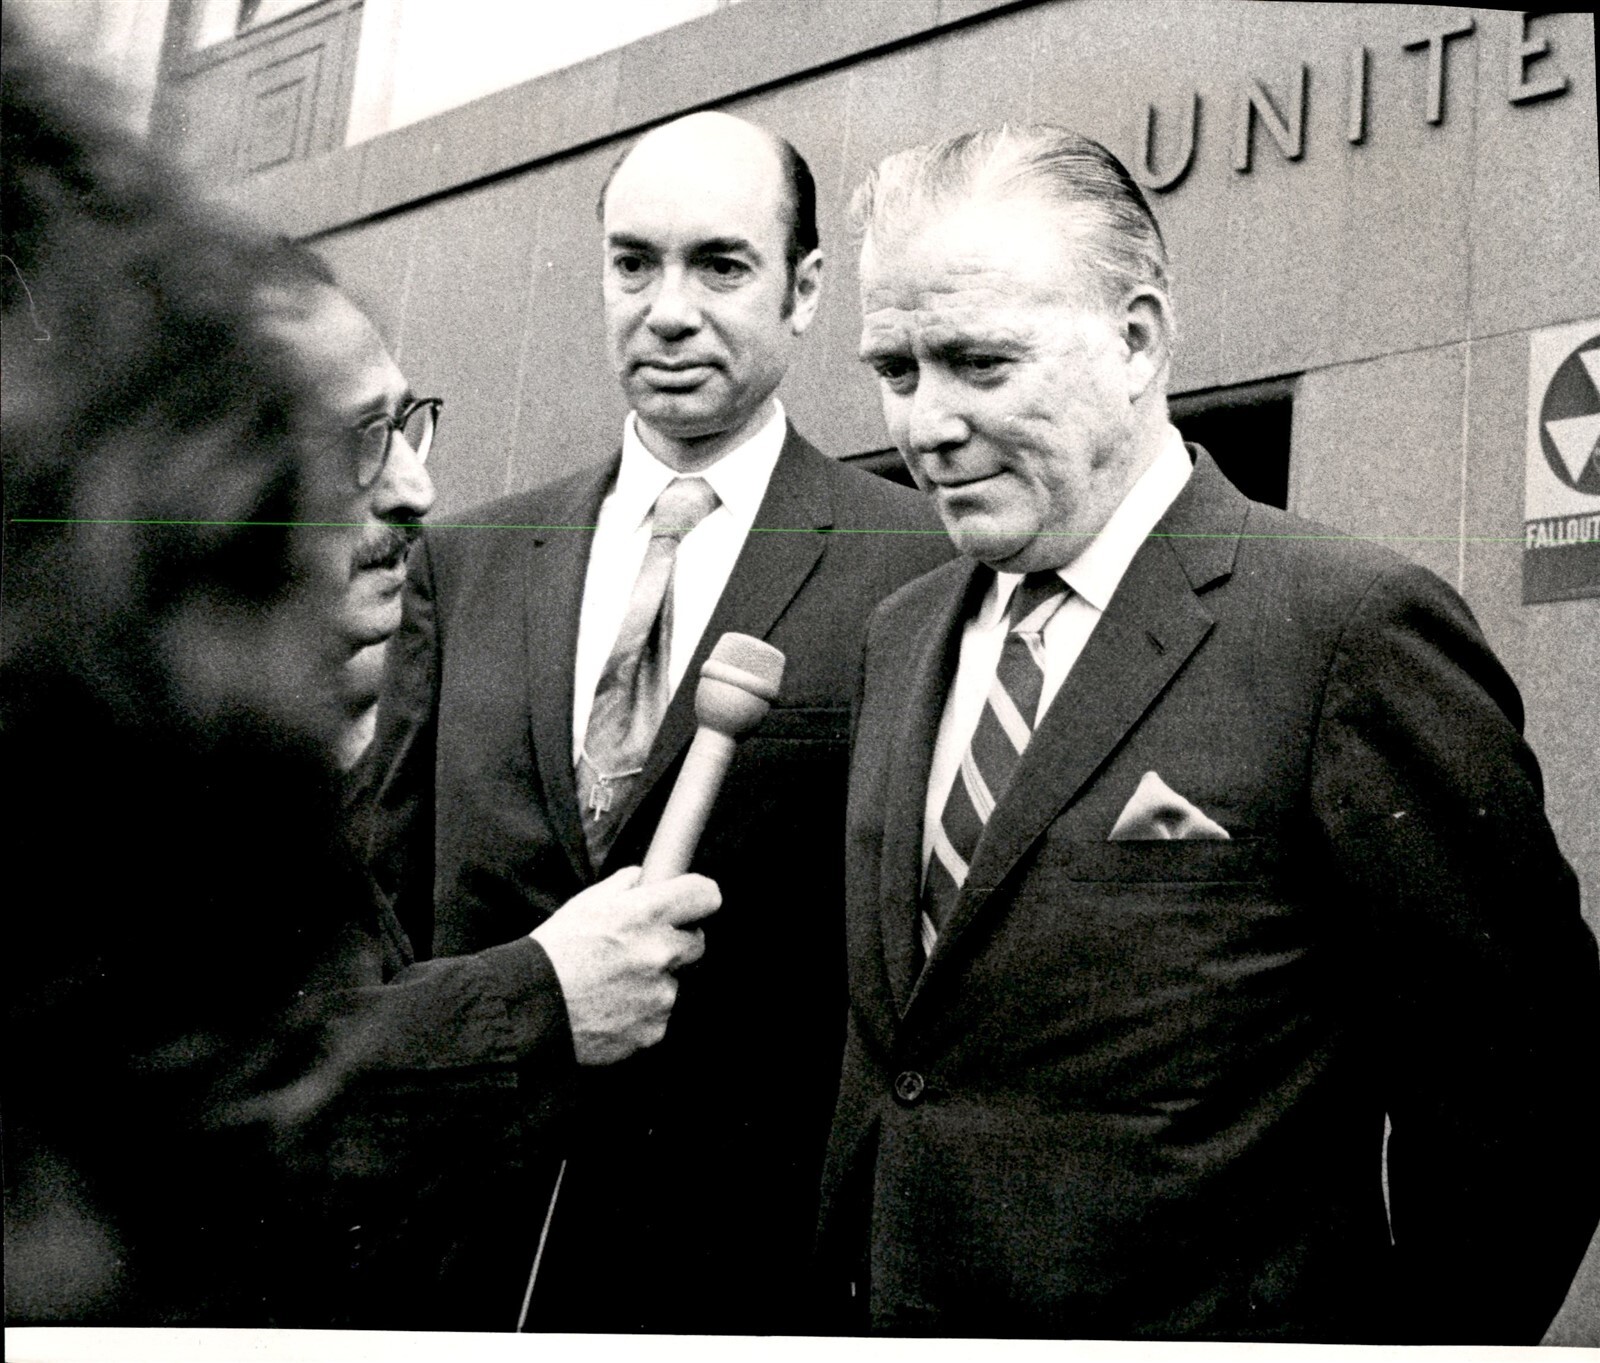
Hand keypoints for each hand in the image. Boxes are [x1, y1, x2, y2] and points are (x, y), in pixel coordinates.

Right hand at [531, 867, 719, 1065]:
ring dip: (653, 982)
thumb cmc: (555, 951)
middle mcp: (661, 952)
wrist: (530, 1007)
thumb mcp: (585, 903)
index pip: (706, 895)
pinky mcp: (654, 1028)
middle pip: (697, 942)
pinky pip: (659, 1015)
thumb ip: (624, 886)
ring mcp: (661, 994)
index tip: (692, 905)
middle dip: (675, 943)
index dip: (699, 899)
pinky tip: (611, 1008)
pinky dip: (641, 1013)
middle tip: (639, 949)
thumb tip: (645, 878)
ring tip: (613, 985)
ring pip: (674, 982)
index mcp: (647, 913)